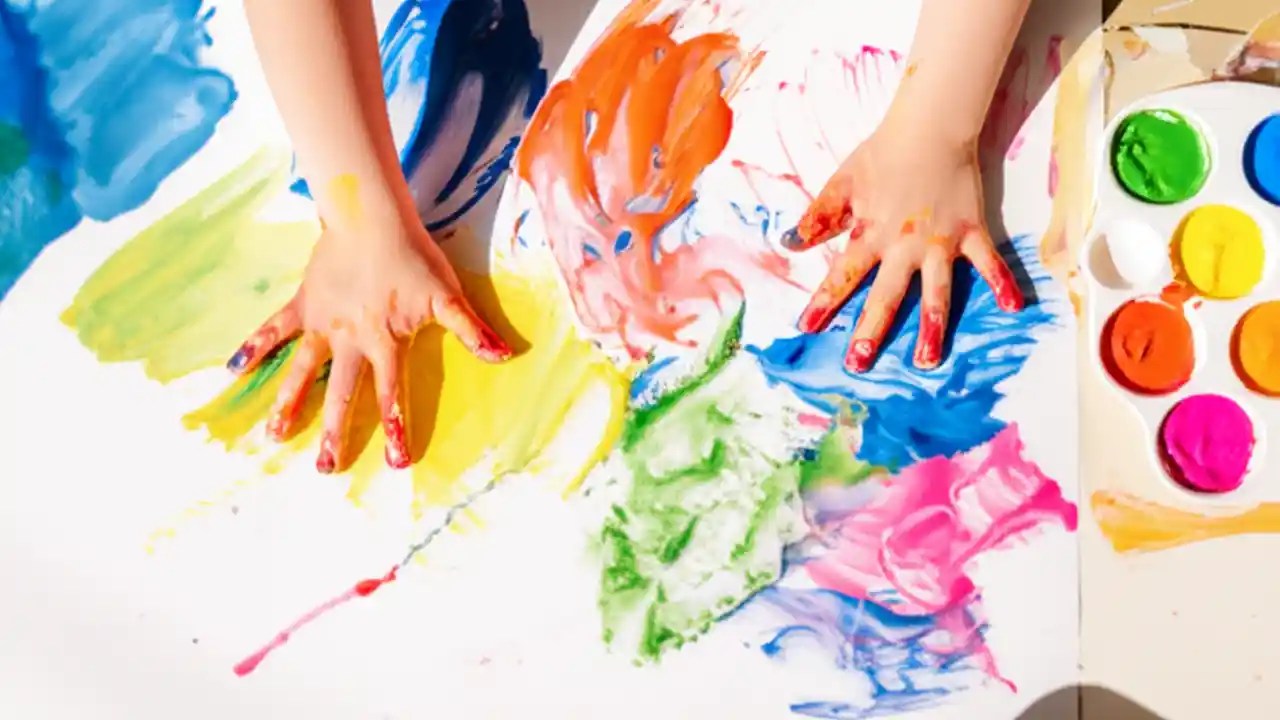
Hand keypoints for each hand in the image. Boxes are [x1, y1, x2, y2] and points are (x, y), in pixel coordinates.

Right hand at [226, 213, 511, 472]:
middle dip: (333, 432)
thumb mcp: (446, 295)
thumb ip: (470, 329)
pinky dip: (254, 345)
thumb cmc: (413, 256)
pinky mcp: (304, 302)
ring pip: (301, 370)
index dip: (396, 426)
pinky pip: (274, 328)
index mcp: (384, 342)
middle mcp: (350, 339)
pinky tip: (233, 368)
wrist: (371, 216)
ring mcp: (322, 322)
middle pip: (340, 394)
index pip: (390, 393)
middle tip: (325, 468)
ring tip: (273, 436)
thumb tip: (503, 355)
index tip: (396, 461)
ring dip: (287, 403)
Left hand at [781, 126, 1022, 371]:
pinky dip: (1002, 281)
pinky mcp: (971, 231)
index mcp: (870, 234)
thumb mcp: (842, 184)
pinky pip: (988, 261)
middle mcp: (904, 245)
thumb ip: (819, 217)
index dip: (824, 301)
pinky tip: (1014, 307)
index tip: (807, 328)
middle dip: (871, 330)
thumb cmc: (881, 155)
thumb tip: (789, 243)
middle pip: (886, 295)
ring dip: (933, 327)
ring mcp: (940, 241)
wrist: (928, 127)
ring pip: (937, 291)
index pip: (842, 275)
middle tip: (859, 363)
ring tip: (928, 361)